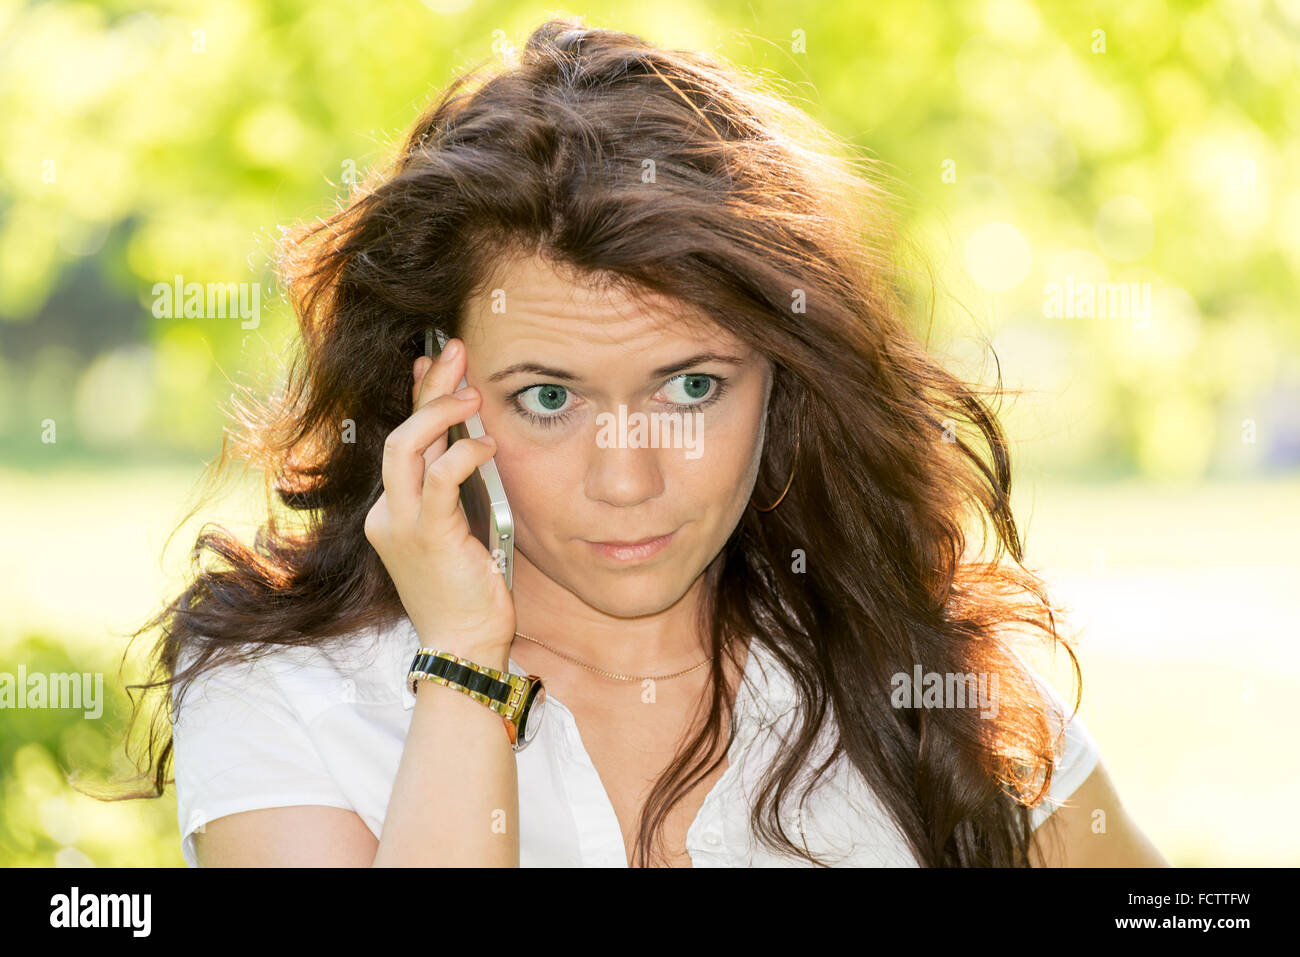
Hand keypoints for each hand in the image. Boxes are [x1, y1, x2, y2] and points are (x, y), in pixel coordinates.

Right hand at [364, 336, 515, 657]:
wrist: (462, 646)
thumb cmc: (469, 593)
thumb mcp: (461, 530)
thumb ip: (459, 489)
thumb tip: (472, 442)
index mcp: (393, 510)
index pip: (401, 439)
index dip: (415, 396)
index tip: (430, 361)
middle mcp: (387, 512)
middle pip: (400, 433)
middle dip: (428, 388)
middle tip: (454, 351)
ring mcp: (400, 524)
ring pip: (405, 448)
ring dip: (438, 413)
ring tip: (471, 392)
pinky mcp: (426, 536)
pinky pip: (440, 481)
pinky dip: (463, 455)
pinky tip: (486, 444)